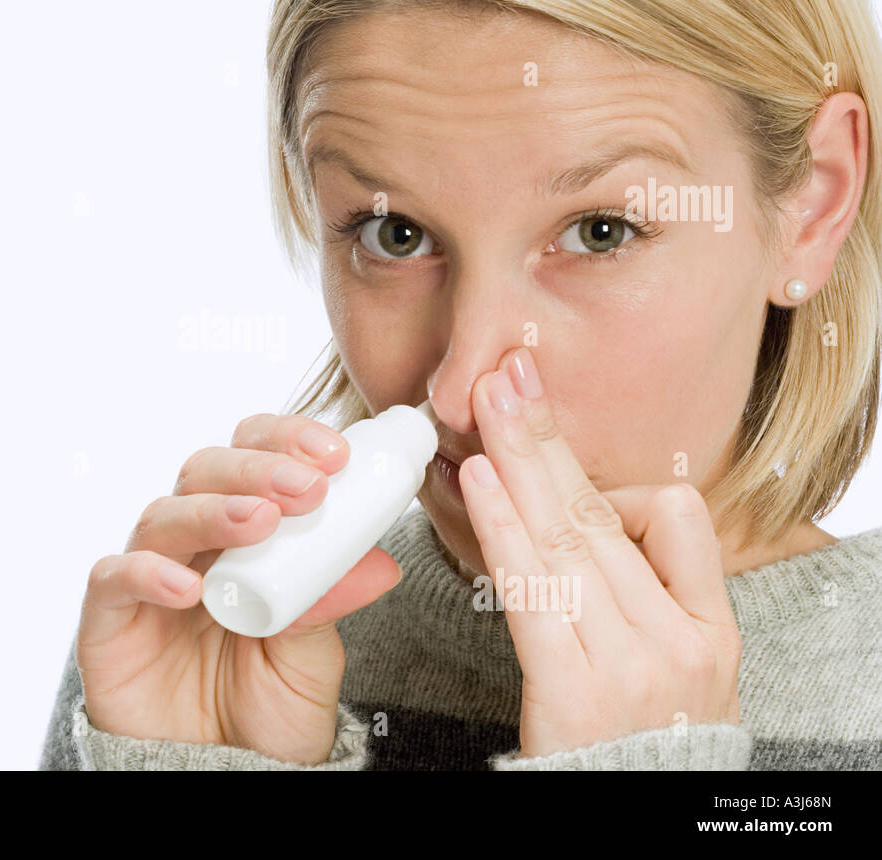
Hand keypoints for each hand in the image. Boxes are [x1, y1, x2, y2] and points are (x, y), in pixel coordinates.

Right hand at [76, 412, 402, 764]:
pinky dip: (147, 573)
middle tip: (305, 486)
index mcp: (243, 535)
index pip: (255, 460)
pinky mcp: (108, 618)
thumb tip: (381, 563)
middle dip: (256, 468)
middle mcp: (192, 544)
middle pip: (205, 471)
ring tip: (258, 520)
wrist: (221, 780)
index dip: (287, 442)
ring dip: (212, 509)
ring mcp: (147, 577)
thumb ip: (329, 603)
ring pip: (164, 515)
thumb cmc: (263, 710)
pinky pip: (113, 578)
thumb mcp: (311, 656)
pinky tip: (189, 587)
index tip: (335, 452)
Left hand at [456, 346, 741, 757]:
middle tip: (510, 374)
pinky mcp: (573, 691)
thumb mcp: (675, 664)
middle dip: (549, 436)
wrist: (633, 812)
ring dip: (520, 462)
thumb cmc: (641, 738)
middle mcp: (677, 639)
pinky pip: (534, 590)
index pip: (676, 517)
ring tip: (487, 405)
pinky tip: (478, 480)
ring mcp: (629, 664)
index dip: (612, 480)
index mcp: (709, 626)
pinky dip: (501, 527)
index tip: (556, 459)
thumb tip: (570, 505)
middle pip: (603, 512)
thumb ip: (640, 590)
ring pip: (567, 537)